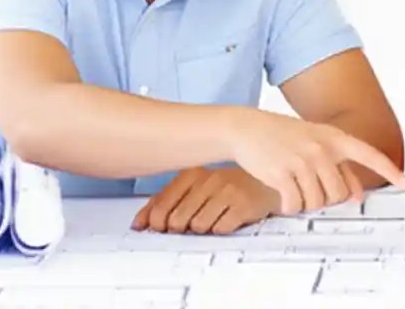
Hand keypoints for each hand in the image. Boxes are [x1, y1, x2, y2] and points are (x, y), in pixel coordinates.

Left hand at [132, 166, 277, 233]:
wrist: (266, 182)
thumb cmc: (226, 187)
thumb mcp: (194, 189)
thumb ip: (165, 202)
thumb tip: (138, 224)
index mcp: (192, 174)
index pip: (161, 204)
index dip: (156, 223)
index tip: (160, 228)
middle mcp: (208, 180)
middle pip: (176, 219)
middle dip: (180, 228)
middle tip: (191, 223)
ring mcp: (227, 191)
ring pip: (197, 226)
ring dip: (202, 229)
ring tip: (212, 218)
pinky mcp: (243, 204)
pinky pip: (220, 229)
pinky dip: (220, 229)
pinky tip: (226, 219)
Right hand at [227, 110, 404, 213]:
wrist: (246, 128)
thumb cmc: (283, 136)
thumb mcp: (315, 141)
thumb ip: (339, 165)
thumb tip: (357, 195)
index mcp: (334, 138)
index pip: (370, 155)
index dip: (390, 171)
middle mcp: (322, 148)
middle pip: (339, 193)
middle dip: (327, 199)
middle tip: (310, 189)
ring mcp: (303, 160)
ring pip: (318, 202)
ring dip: (306, 203)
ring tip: (294, 188)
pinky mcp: (282, 173)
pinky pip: (295, 205)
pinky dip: (290, 207)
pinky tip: (283, 196)